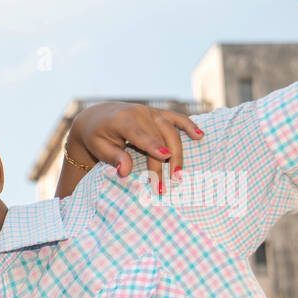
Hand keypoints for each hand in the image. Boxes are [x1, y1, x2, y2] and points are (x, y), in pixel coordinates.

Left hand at [67, 102, 203, 196]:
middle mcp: (140, 113)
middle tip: (165, 185)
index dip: (154, 145)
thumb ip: (113, 158)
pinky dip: (189, 126)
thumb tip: (125, 172)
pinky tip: (200, 136)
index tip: (165, 157)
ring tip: (179, 175)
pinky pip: (177, 118)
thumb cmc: (96, 136)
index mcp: (123, 120)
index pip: (141, 135)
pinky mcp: (158, 113)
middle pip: (159, 138)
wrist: (97, 117)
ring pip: (171, 131)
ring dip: (178, 153)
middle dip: (164, 162)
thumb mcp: (99, 147)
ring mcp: (151, 112)